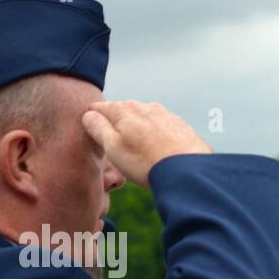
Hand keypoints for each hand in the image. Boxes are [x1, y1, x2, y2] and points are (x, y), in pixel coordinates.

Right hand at [81, 100, 210, 188]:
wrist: (190, 171)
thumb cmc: (147, 162)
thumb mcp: (112, 147)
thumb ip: (98, 128)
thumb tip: (89, 115)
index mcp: (123, 109)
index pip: (99, 108)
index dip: (93, 120)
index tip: (93, 135)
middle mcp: (145, 106)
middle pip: (122, 112)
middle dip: (117, 125)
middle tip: (116, 148)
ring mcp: (166, 115)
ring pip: (144, 119)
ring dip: (138, 131)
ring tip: (139, 153)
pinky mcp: (182, 126)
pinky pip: (162, 128)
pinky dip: (157, 137)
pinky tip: (159, 152)